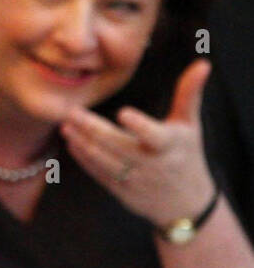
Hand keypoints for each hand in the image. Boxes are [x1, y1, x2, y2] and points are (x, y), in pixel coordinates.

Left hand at [61, 60, 216, 227]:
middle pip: (119, 146)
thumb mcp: (191, 125)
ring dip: (83, 143)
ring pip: (105, 161)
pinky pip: (100, 174)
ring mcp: (136, 180)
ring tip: (66, 126)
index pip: (154, 136)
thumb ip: (189, 94)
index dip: (140, 126)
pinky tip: (71, 143)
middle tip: (71, 112)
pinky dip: (84, 159)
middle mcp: (152, 164)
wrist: (186, 203)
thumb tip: (203, 63)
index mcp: (170, 146)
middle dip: (93, 129)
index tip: (123, 112)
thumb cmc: (187, 154)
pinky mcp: (122, 191)